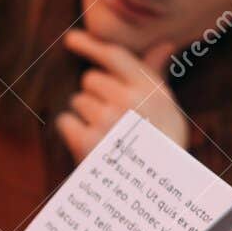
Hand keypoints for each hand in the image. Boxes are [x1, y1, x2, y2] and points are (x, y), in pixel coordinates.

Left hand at [55, 28, 186, 161]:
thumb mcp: (166, 109)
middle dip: (95, 94)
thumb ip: (156, 75)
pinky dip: (72, 132)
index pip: (114, 56)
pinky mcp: (86, 141)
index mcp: (151, 90)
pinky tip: (92, 146)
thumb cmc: (161, 146)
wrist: (153, 191)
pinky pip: (65, 120)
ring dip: (86, 116)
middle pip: (90, 79)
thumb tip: (164, 43)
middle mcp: (129, 101)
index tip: (71, 39)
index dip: (90, 44)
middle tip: (113, 120)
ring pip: (77, 101)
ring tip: (108, 137)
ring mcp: (107, 121)